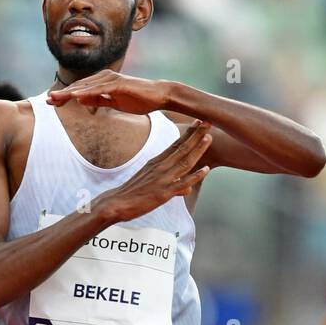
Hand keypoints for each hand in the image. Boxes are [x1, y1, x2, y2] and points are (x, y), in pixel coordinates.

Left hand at [47, 70, 166, 115]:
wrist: (158, 96)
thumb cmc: (138, 99)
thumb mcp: (114, 103)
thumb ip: (99, 101)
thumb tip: (82, 102)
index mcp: (103, 82)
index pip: (80, 90)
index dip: (65, 97)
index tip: (51, 103)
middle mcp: (105, 77)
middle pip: (79, 87)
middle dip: (62, 94)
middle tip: (46, 101)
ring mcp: (111, 79)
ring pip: (86, 87)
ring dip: (70, 93)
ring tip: (55, 99)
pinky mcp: (119, 83)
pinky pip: (100, 89)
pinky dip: (86, 93)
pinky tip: (75, 97)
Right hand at [97, 122, 211, 223]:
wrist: (116, 203)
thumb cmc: (131, 194)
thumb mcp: (151, 184)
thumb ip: (172, 185)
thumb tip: (187, 189)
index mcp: (156, 162)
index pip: (175, 144)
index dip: (189, 133)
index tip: (198, 122)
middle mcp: (161, 167)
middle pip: (182, 148)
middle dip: (196, 134)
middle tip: (208, 121)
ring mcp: (162, 179)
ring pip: (184, 162)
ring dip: (197, 149)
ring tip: (209, 137)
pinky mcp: (163, 192)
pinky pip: (182, 183)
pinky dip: (194, 176)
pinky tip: (205, 170)